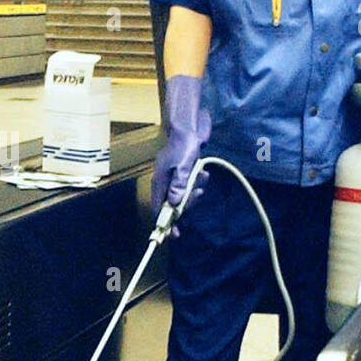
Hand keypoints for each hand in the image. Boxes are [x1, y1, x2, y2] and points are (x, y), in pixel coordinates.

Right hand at [152, 74, 210, 223]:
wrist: (190, 125)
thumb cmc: (185, 143)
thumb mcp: (184, 165)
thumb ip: (180, 185)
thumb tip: (174, 204)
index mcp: (160, 180)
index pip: (158, 208)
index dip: (165, 222)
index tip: (173, 235)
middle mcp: (164, 180)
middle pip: (171, 203)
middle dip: (186, 203)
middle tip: (197, 195)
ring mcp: (172, 176)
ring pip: (182, 194)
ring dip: (194, 190)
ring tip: (202, 178)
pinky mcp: (181, 172)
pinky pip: (188, 185)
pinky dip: (196, 182)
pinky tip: (202, 173)